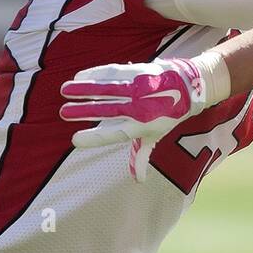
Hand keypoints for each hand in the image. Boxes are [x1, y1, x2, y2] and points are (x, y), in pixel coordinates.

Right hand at [60, 54, 229, 178]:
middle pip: (107, 110)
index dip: (96, 139)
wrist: (189, 87)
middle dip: (83, 111)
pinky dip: (95, 73)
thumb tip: (139, 181)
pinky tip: (79, 76)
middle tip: (63, 113)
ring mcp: (139, 88)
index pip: (116, 134)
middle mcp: (140, 108)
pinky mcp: (139, 72)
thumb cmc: (167, 115)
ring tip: (64, 90)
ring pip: (107, 88)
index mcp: (142, 127)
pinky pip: (113, 72)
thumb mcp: (156, 136)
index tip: (75, 141)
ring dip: (84, 88)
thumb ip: (141, 155)